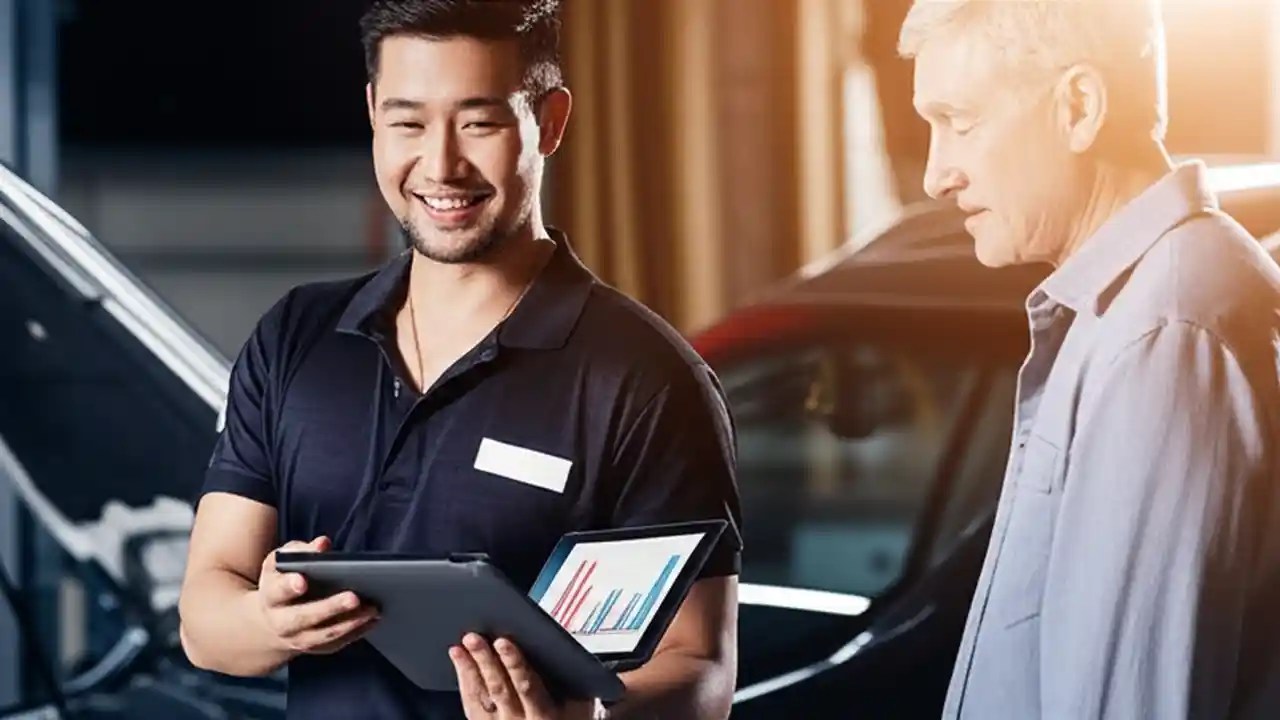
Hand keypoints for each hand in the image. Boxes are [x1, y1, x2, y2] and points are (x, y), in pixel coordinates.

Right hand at [254, 535, 378, 655]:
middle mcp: (281, 622)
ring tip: (373, 608)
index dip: (288, 586)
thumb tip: (322, 544)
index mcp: (271, 596)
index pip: (277, 591)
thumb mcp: (283, 562)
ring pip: (324, 635)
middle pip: (303, 617)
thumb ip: (301, 551)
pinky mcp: (315, 648)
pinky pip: (336, 643)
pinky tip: (373, 618)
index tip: (302, 581)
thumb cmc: (282, 582)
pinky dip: (356, 632)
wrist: (272, 620)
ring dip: (350, 623)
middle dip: (329, 607)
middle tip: (353, 597)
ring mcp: (298, 638)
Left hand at [450, 634, 593, 719]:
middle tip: (474, 637)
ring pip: (480, 697)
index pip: (527, 685)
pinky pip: (472, 706)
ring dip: (468, 670)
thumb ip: (569, 680)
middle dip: (485, 661)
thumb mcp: (578, 704)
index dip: (514, 663)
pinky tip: (460, 663)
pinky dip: (465, 682)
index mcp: (544, 714)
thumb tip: (557, 646)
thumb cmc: (569, 719)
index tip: (503, 642)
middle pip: (499, 688)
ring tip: (459, 647)